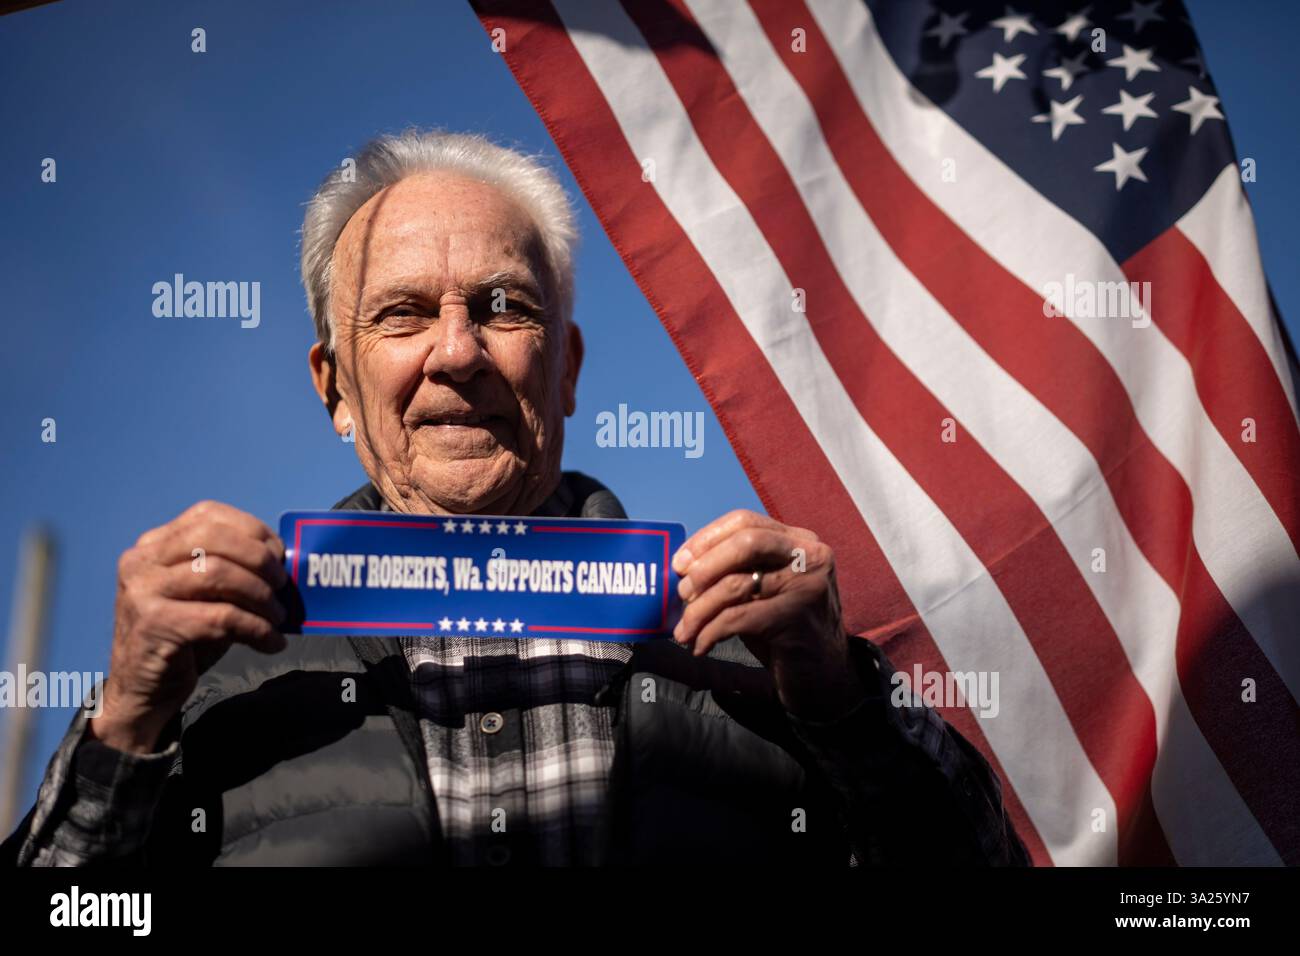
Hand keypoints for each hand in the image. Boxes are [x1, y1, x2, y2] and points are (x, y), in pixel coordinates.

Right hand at [88, 500, 288, 753]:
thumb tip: (285, 562)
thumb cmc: (184, 638)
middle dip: (259, 559)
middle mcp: (142, 560)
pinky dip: (255, 628)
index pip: (208, 515)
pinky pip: (220, 617)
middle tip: (282, 586)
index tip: (279, 554)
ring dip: (261, 595)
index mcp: (154, 544)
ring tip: (278, 616)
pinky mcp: (153, 623)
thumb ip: (233, 571)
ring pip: (218, 573)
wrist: (142, 692)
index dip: (252, 529)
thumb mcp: (207, 595)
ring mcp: (143, 590)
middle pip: (214, 538)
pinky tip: (271, 641)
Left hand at [671, 510, 864, 721]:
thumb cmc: (784, 626)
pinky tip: (700, 646)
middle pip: (745, 543)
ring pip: (736, 585)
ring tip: (684, 630)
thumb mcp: (765, 587)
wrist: (823, 672)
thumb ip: (738, 569)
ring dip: (699, 610)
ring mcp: (806, 586)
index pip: (745, 521)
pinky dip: (710, 633)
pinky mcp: (796, 618)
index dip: (706, 539)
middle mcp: (808, 556)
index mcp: (799, 541)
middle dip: (705, 566)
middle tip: (682, 593)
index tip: (679, 564)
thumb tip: (684, 568)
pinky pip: (737, 618)